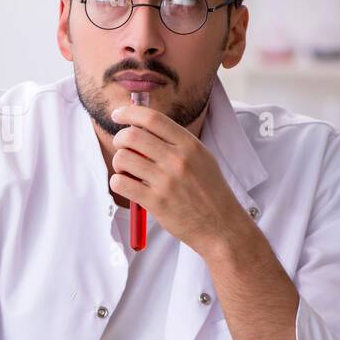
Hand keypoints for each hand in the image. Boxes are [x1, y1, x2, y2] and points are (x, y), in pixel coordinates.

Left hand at [109, 101, 252, 258]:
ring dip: (119, 163)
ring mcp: (166, 181)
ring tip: (128, 171)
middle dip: (119, 139)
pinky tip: (129, 186)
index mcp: (190, 145)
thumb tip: (142, 127)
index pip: (152, 118)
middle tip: (122, 147)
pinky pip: (121, 183)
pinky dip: (119, 182)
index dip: (130, 112)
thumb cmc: (209, 191)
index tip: (118, 114)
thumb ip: (175, 142)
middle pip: (132, 136)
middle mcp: (177, 160)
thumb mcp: (201, 158)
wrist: (221, 226)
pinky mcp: (155, 202)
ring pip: (122, 158)